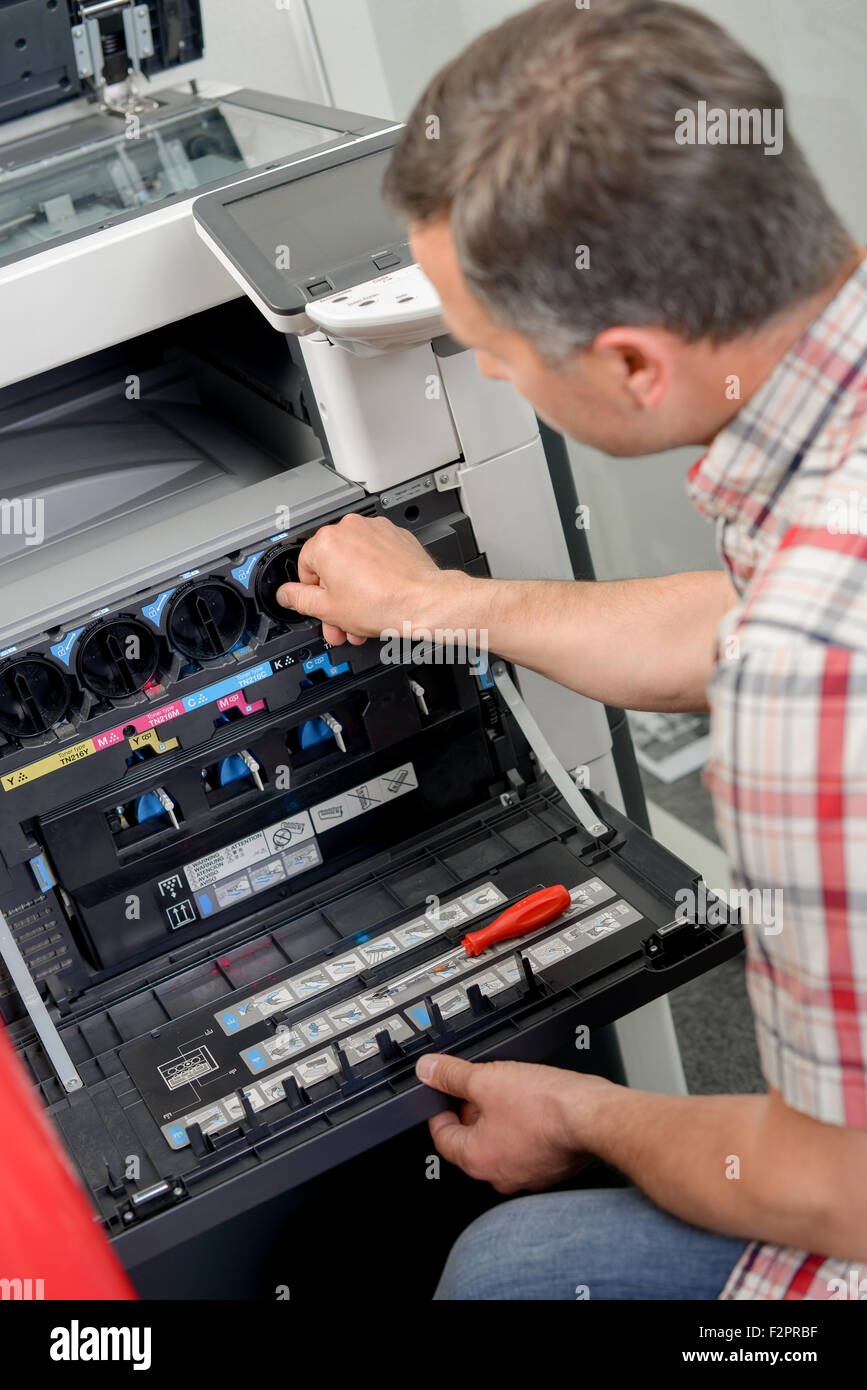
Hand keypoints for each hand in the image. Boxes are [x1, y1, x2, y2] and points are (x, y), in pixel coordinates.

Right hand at [276, 513, 457, 647]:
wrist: (423, 601)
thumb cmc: (382, 603)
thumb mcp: (328, 609)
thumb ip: (299, 599)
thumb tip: (287, 594)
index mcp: (327, 541)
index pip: (305, 567)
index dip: (313, 593)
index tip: (322, 606)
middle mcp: (350, 528)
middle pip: (332, 566)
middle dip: (336, 598)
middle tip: (341, 619)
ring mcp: (376, 530)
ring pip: (354, 562)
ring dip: (355, 590)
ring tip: (362, 616)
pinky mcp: (396, 536)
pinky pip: (376, 556)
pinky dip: (374, 575)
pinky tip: (379, 597)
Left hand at [416, 1052, 614, 1194]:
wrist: (594, 1116)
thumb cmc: (547, 1107)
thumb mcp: (487, 1079)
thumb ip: (452, 1075)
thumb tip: (429, 1071)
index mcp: (477, 1159)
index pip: (442, 1136)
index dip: (439, 1108)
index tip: (443, 1092)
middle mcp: (500, 1175)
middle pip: (472, 1140)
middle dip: (473, 1111)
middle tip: (482, 1085)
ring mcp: (529, 1175)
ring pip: (502, 1143)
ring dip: (501, 1119)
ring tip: (513, 1091)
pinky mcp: (552, 1168)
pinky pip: (528, 1146)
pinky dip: (526, 1128)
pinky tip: (537, 1106)